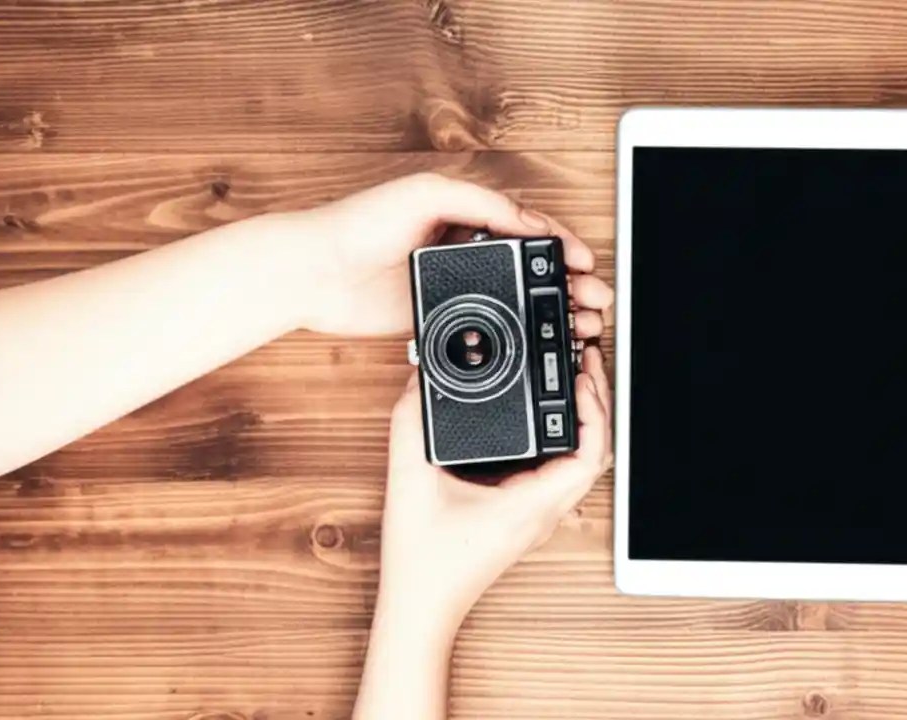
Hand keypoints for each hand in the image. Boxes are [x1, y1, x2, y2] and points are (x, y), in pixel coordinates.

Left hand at [293, 173, 611, 334]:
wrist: (313, 272)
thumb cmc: (358, 223)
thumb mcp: (427, 194)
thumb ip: (484, 204)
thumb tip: (533, 224)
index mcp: (466, 213)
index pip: (529, 228)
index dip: (563, 246)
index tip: (584, 265)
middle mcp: (463, 247)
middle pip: (532, 266)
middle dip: (568, 284)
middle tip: (594, 301)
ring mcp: (452, 285)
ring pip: (515, 298)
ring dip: (549, 311)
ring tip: (577, 326)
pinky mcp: (436, 317)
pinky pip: (485, 326)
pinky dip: (515, 334)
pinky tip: (534, 343)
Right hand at [377, 346, 612, 628]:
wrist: (421, 605)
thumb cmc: (421, 560)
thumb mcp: (409, 479)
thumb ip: (412, 423)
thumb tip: (420, 379)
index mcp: (529, 505)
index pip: (589, 455)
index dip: (595, 411)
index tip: (581, 378)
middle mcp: (545, 512)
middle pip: (598, 454)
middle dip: (600, 402)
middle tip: (586, 362)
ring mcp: (541, 517)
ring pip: (586, 464)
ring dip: (589, 421)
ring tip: (578, 380)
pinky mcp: (530, 516)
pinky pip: (566, 473)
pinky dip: (570, 439)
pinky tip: (553, 417)